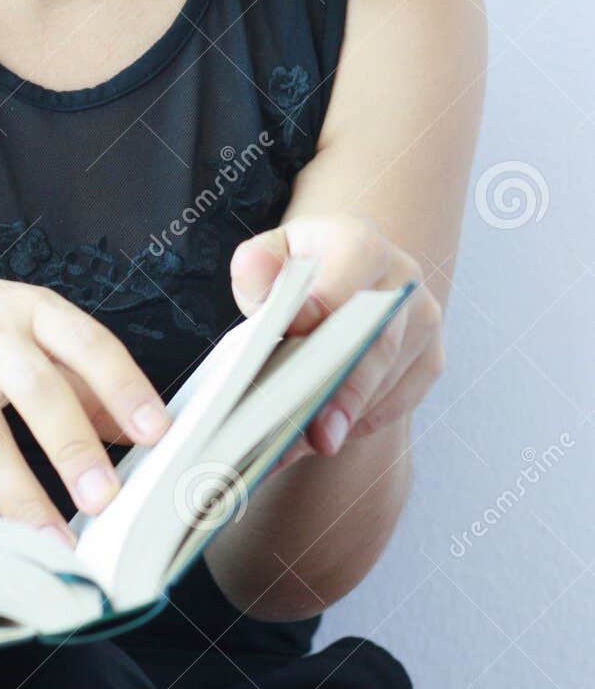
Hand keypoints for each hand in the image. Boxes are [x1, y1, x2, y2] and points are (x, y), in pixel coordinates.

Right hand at [0, 260, 172, 543]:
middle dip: (72, 448)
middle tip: (105, 500)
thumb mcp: (29, 327)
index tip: (158, 432)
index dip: (125, 387)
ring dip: (22, 497)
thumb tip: (138, 432)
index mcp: (31, 310)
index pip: (88, 344)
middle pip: (36, 391)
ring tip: (56, 542)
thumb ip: (84, 377)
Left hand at [229, 214, 443, 472]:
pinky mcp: (430, 358)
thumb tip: (258, 287)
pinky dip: (362, 421)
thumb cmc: (299, 270)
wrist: (340, 276)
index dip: (323, 302)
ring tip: (301, 445)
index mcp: (360, 243)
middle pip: (375, 337)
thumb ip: (257, 267)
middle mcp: (403, 277)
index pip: (348, 270)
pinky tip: (325, 437)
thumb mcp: (269, 255)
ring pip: (388, 375)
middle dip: (342, 387)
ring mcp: (423, 319)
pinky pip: (400, 399)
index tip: (296, 333)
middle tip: (313, 430)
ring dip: (347, 415)